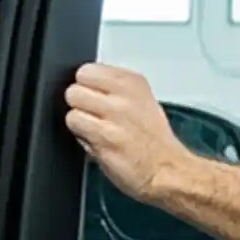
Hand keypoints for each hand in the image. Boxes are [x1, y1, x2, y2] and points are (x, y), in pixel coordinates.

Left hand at [64, 63, 190, 203]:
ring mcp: (115, 115)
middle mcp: (125, 95)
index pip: (88, 69)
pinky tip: (96, 141)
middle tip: (93, 115)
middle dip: (79, 102)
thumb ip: (114, 90)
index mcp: (133, 82)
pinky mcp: (104, 136)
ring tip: (95, 130)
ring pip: (73, 107)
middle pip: (76, 86)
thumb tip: (87, 86)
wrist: (167, 170)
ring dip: (79, 120)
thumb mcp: (142, 102)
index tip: (94, 97)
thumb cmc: (154, 142)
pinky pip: (75, 126)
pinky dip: (80, 135)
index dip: (86, 86)